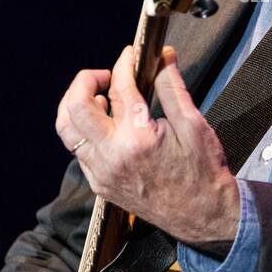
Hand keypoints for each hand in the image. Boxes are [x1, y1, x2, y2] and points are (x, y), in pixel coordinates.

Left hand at [54, 44, 239, 251]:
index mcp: (138, 138)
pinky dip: (85, 130)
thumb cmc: (203, 171)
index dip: (123, 64)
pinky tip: (105, 123)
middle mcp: (112, 156)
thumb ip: (172, 87)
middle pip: (76, 107)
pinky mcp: (100, 184)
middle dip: (85, 81)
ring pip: (68, 131)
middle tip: (105, 75)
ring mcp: (102, 173)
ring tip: (99, 97)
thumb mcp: (193, 124)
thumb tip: (164, 56)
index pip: (119, 88)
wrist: (203, 216)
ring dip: (76, 106)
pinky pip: (79, 150)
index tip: (130, 55)